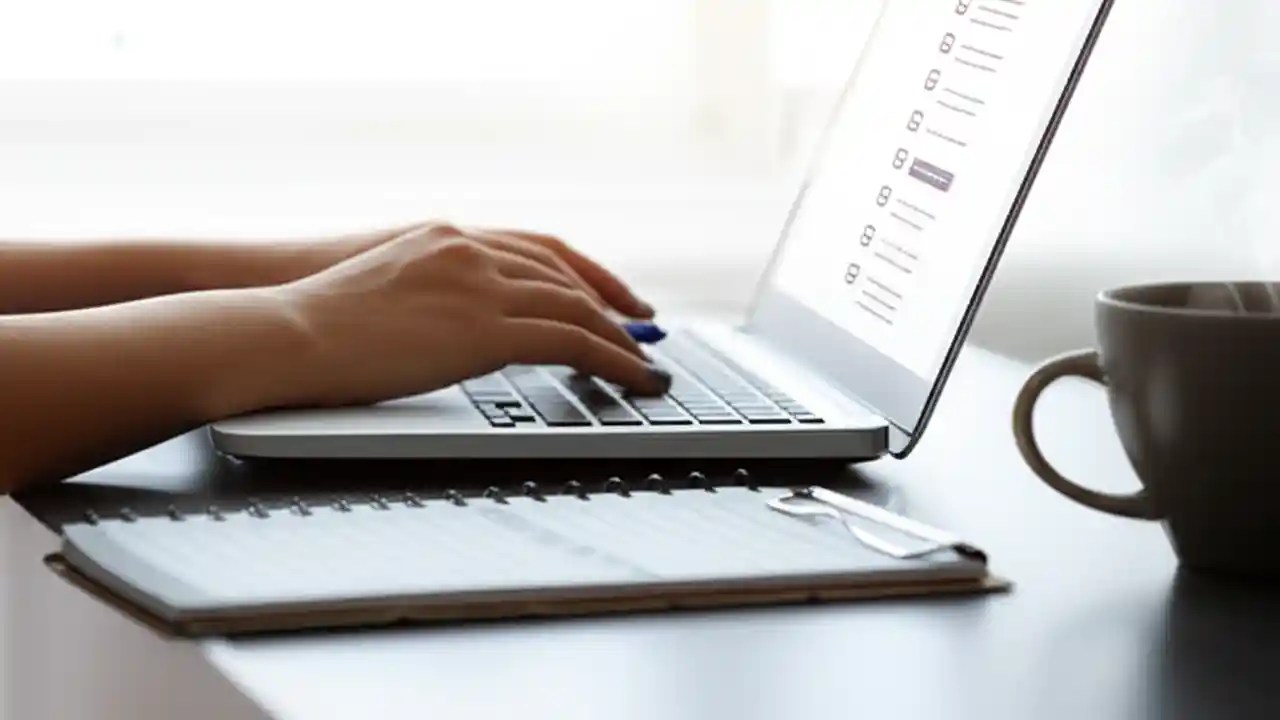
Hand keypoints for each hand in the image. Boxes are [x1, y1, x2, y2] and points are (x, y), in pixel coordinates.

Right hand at [279, 223, 670, 407]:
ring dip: (620, 336)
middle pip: (566, 273)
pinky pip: (570, 341)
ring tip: (647, 363)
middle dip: (612, 301)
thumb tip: (446, 326)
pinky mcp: (485, 329)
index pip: (537, 248)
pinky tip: (632, 377)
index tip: (611, 292)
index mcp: (447, 238)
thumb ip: (426, 294)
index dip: (583, 272)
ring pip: (576, 307)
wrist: (285, 330)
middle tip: (646, 326)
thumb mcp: (380, 290)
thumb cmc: (314, 323)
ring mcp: (479, 286)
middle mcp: (471, 251)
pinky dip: (612, 359)